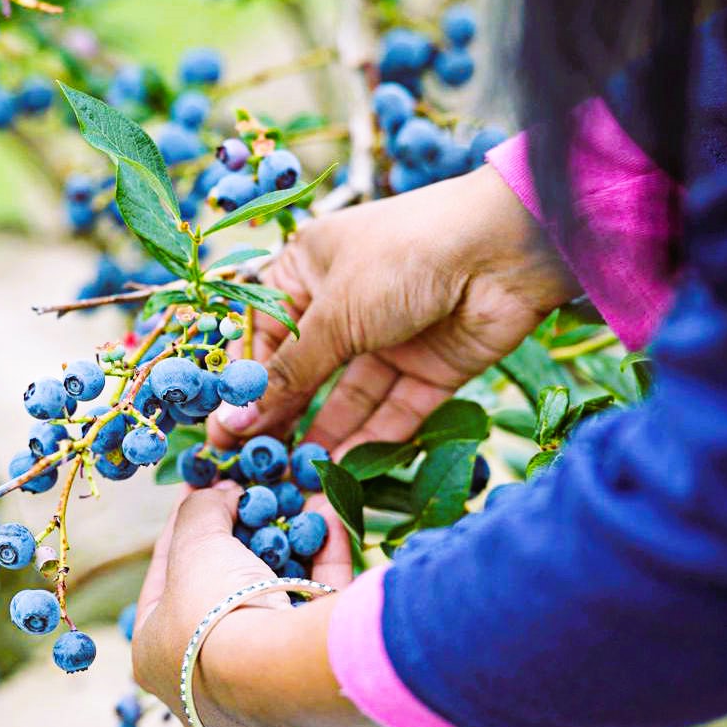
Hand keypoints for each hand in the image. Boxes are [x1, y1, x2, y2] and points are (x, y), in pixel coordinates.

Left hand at [132, 483, 374, 726]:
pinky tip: (327, 513)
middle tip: (251, 494)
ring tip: (294, 498)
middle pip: (224, 585)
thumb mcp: (194, 544)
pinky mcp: (313, 672)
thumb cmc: (214, 609)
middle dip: (242, 534)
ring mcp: (262, 680)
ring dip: (287, 542)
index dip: (185, 524)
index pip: (166, 575)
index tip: (202, 486)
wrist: (281, 672)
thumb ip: (199, 511)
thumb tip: (219, 494)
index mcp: (156, 653)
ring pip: (274, 594)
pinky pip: (315, 603)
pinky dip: (323, 556)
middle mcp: (206, 674)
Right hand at [209, 165, 579, 455]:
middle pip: (305, 372)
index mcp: (308, 271)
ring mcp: (389, 338)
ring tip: (294, 478)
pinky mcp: (430, 368)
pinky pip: (395, 411)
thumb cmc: (402, 257)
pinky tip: (343, 472)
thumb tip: (232, 421)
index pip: (264, 335)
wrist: (505, 249)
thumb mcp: (333, 314)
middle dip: (281, 418)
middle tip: (251, 465)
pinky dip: (372, 440)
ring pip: (348, 399)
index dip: (244, 384)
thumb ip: (286, 374)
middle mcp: (345, 305)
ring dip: (324, 437)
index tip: (221, 431)